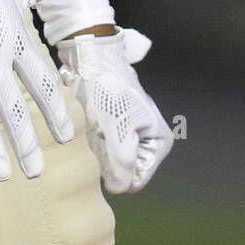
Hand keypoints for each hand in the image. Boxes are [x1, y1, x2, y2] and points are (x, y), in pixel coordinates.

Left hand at [55, 28, 173, 193]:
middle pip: (121, 169)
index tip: (104, 148)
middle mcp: (147, 140)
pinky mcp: (112, 123)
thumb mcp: (118, 129)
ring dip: (95, 147)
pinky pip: (98, 144)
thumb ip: (121, 163)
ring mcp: (129, 131)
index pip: (135, 180)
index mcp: (159, 143)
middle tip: (95, 134)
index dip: (116, 171)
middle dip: (105, 158)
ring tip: (90, 125)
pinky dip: (90, 138)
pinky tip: (85, 122)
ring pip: (108, 158)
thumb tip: (119, 188)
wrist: (91, 56)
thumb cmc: (108, 90)